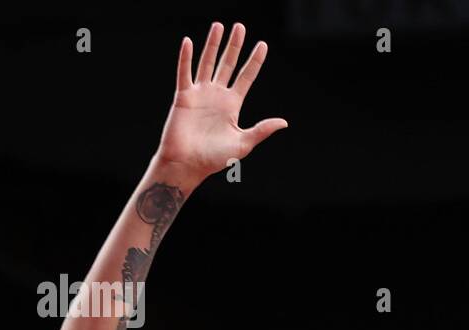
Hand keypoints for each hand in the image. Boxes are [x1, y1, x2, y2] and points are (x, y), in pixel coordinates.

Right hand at [155, 22, 287, 183]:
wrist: (188, 165)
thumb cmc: (215, 159)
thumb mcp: (243, 143)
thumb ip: (262, 130)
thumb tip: (284, 122)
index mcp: (233, 105)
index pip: (246, 77)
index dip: (254, 61)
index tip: (263, 45)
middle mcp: (217, 96)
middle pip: (228, 64)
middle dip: (234, 46)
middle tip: (240, 27)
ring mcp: (200, 94)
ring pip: (208, 63)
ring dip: (213, 44)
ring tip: (219, 26)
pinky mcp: (184, 96)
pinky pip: (185, 73)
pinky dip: (185, 58)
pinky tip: (188, 41)